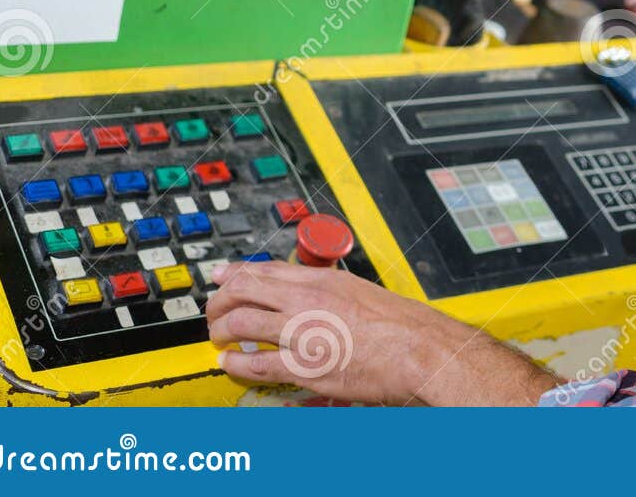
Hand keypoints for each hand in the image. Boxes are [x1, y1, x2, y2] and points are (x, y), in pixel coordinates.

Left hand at [205, 260, 559, 404]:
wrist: (422, 350)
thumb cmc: (404, 326)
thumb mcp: (364, 292)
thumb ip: (334, 291)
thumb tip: (315, 294)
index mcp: (325, 279)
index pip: (267, 268)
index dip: (236, 271)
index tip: (221, 274)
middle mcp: (309, 301)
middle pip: (245, 290)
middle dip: (220, 299)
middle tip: (213, 309)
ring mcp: (304, 334)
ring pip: (242, 324)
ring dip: (221, 330)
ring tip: (217, 336)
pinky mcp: (306, 367)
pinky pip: (257, 365)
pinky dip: (235, 363)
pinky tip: (228, 363)